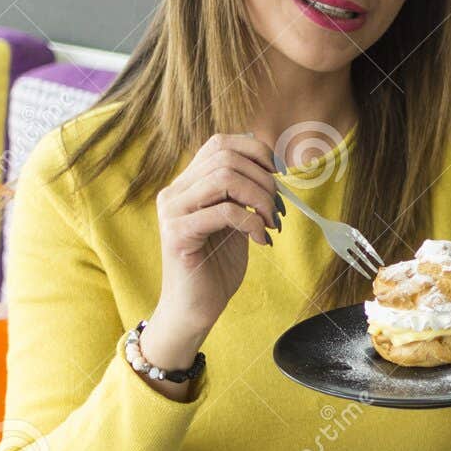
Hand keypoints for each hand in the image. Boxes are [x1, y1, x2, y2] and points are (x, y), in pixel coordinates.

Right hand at [152, 132, 278, 340]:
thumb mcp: (236, 221)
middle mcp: (175, 191)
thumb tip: (272, 170)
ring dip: (260, 199)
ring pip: (224, 178)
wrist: (195, 307)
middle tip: (278, 209)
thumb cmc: (217, 266)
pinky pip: (224, 212)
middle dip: (263, 180)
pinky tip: (261, 241)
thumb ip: (244, 195)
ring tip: (272, 223)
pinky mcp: (177, 233)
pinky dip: (252, 222)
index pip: (220, 143)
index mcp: (188, 183)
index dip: (255, 151)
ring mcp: (172, 211)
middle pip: (225, 157)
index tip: (278, 175)